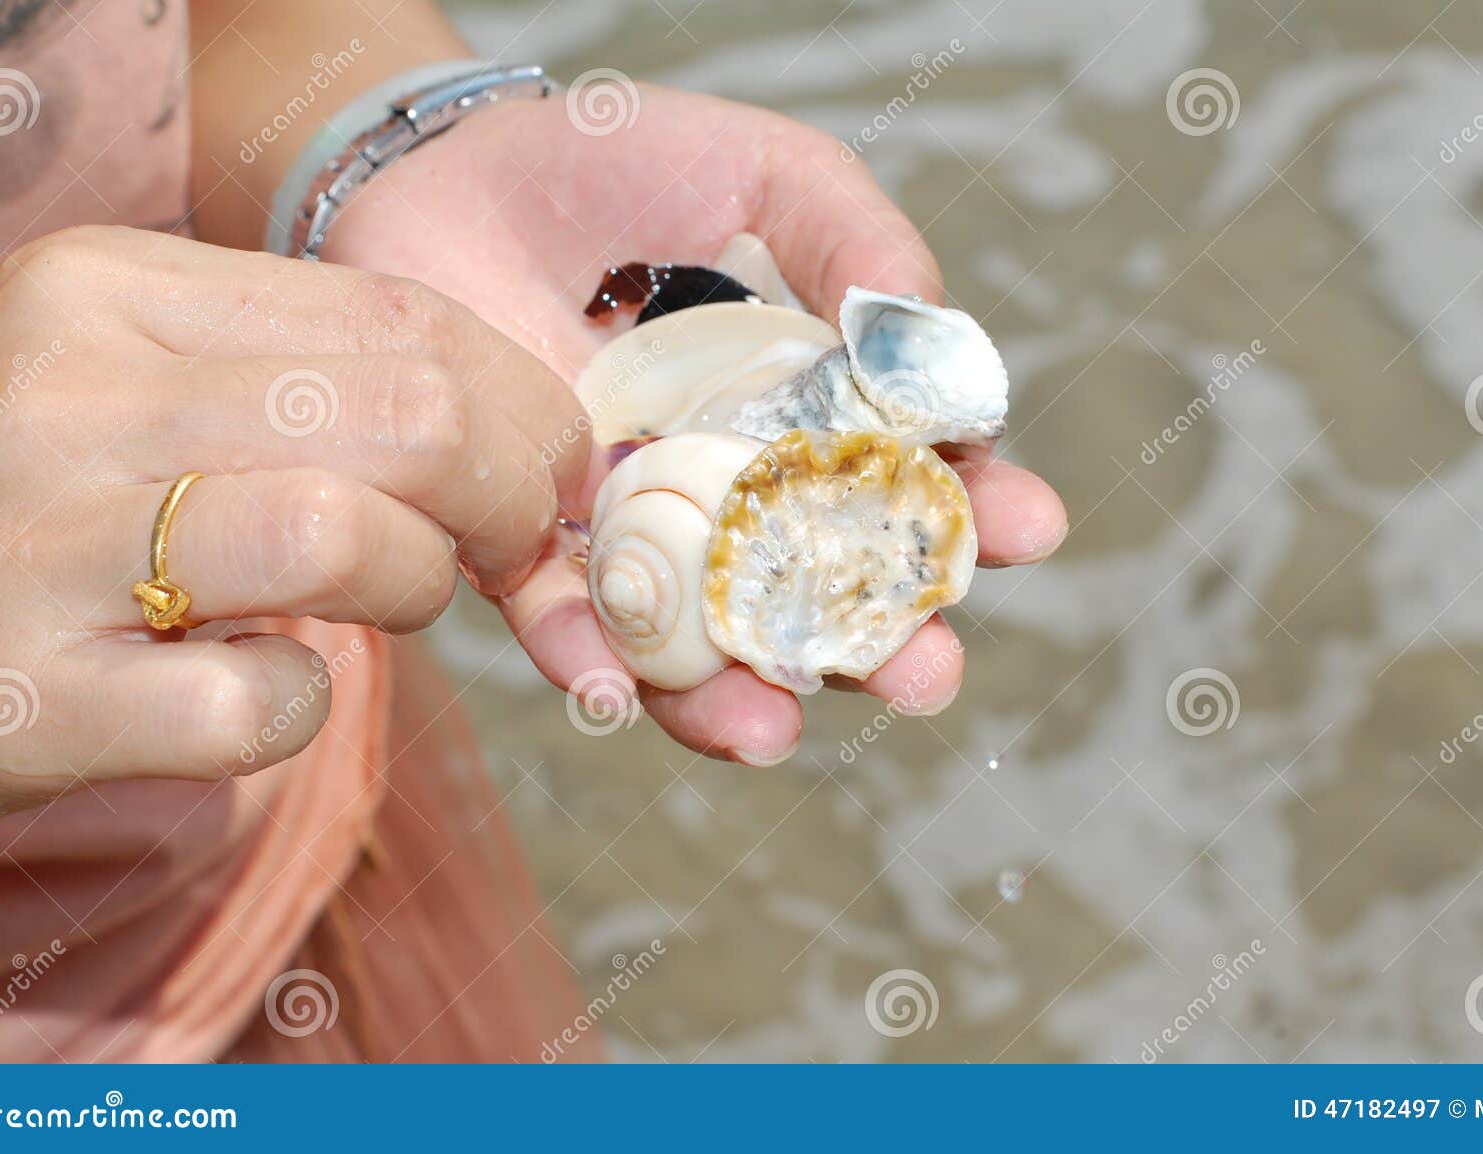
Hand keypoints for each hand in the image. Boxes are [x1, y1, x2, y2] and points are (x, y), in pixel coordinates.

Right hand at [0, 225, 586, 824]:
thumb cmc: (50, 517)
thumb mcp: (163, 402)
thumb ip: (341, 402)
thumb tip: (559, 471)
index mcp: (109, 289)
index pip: (403, 319)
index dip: (526, 412)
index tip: (552, 480)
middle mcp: (60, 392)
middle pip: (409, 421)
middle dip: (511, 502)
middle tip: (504, 555)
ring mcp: (30, 543)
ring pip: (344, 538)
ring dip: (417, 589)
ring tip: (379, 605)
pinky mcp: (21, 697)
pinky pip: (257, 705)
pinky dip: (301, 708)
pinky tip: (254, 689)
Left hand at [321, 84, 1067, 764]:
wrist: (456, 165)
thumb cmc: (623, 168)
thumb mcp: (769, 176)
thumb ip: (858, 243)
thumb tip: (930, 343)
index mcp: (809, 417)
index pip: (905, 484)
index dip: (971, 514)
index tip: (1025, 530)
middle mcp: (732, 493)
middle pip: (814, 594)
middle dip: (878, 645)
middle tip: (926, 677)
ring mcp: (634, 527)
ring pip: (696, 640)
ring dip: (738, 698)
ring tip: (775, 731)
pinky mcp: (524, 539)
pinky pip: (560, 619)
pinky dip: (589, 664)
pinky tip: (617, 692)